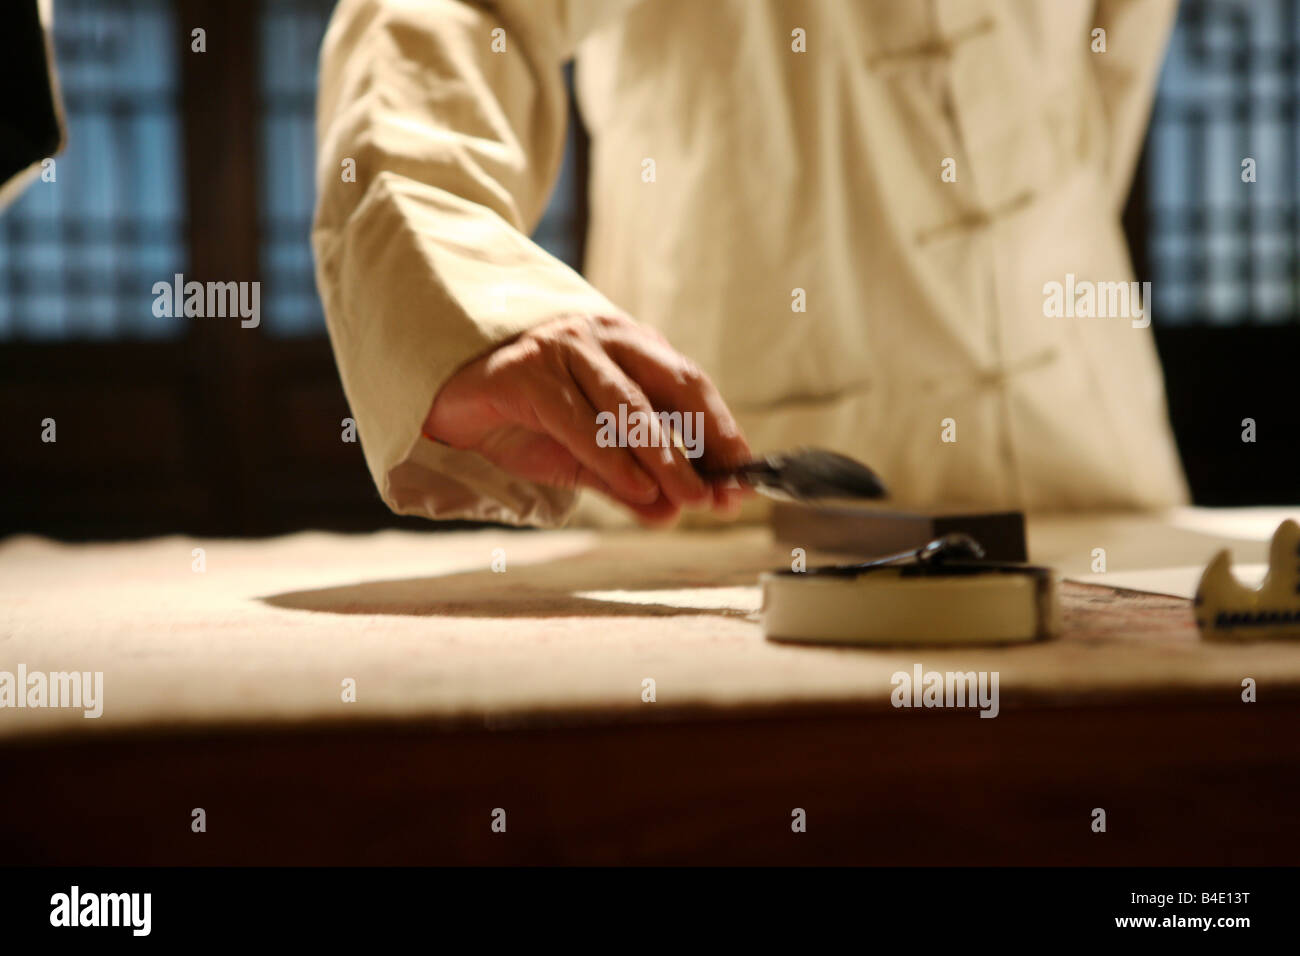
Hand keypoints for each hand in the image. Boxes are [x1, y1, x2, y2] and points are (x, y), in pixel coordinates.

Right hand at [424, 314, 753, 524]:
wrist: (443, 396)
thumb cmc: (520, 415)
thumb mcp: (583, 454)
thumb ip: (627, 479)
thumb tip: (672, 512)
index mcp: (627, 348)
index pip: (690, 385)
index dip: (721, 430)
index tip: (744, 474)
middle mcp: (602, 339)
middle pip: (673, 388)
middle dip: (704, 443)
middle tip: (725, 493)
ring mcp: (564, 349)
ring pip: (630, 407)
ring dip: (665, 458)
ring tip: (691, 498)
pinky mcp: (527, 372)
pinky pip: (580, 420)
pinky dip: (612, 459)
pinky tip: (635, 489)